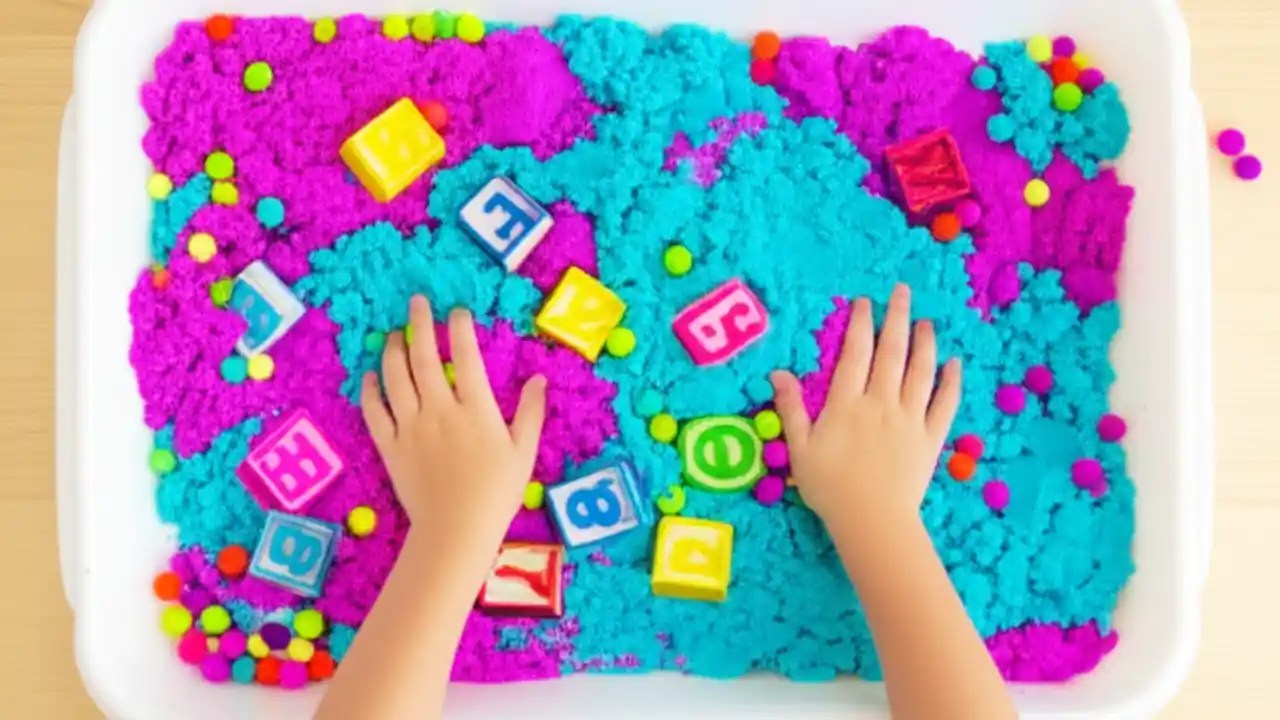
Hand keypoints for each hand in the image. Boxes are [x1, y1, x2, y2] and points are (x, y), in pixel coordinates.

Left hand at [360, 295, 546, 560]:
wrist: (455, 531)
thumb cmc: (496, 494)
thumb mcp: (523, 452)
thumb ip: (531, 413)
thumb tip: (539, 380)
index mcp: (475, 410)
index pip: (465, 357)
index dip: (459, 329)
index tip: (457, 312)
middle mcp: (440, 411)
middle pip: (423, 357)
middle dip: (420, 325)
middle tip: (417, 303)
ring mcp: (411, 428)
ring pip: (396, 378)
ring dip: (394, 350)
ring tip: (396, 333)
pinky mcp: (391, 447)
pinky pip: (375, 411)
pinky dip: (371, 390)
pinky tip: (371, 375)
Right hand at [770, 284, 960, 531]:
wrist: (872, 521)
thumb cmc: (830, 488)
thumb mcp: (800, 449)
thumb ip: (791, 408)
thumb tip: (778, 372)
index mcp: (847, 404)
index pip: (855, 353)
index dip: (860, 324)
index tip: (864, 302)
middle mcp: (881, 403)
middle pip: (891, 352)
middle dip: (896, 318)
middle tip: (902, 291)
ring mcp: (910, 419)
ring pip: (921, 371)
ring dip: (925, 342)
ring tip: (926, 321)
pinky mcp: (931, 438)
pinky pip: (945, 403)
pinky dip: (951, 381)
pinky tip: (955, 363)